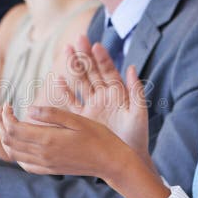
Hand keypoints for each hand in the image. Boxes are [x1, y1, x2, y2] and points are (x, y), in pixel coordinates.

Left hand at [0, 103, 135, 178]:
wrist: (110, 162)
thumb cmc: (97, 136)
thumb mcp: (76, 119)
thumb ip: (51, 114)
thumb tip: (28, 109)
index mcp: (47, 139)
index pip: (13, 128)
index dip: (5, 115)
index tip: (7, 103)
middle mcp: (42, 154)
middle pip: (8, 141)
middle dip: (0, 123)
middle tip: (2, 109)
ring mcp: (45, 164)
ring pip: (13, 153)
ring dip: (4, 137)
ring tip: (5, 122)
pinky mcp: (49, 170)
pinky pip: (24, 164)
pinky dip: (15, 152)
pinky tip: (18, 142)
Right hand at [53, 36, 149, 160]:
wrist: (126, 158)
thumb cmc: (137, 137)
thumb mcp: (139, 114)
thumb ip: (136, 91)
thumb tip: (131, 67)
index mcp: (118, 93)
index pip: (109, 70)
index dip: (102, 57)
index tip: (95, 44)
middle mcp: (104, 96)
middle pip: (92, 71)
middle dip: (86, 55)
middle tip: (78, 38)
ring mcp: (92, 106)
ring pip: (81, 82)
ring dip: (75, 67)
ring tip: (67, 50)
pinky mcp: (82, 118)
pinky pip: (71, 102)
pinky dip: (65, 91)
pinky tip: (58, 80)